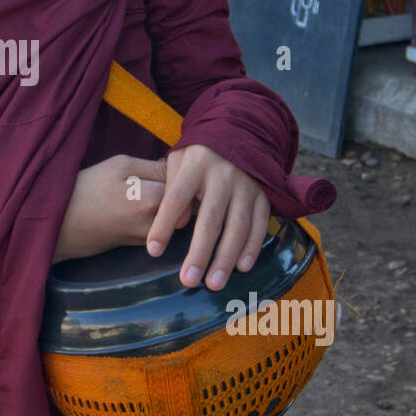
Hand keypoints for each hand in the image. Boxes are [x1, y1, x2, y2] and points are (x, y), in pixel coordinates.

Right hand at [53, 155, 183, 263]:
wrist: (60, 225)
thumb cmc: (87, 188)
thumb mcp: (120, 165)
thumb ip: (155, 167)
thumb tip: (178, 168)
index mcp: (155, 197)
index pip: (188, 183)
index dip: (187, 173)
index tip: (186, 165)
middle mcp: (158, 221)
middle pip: (186, 204)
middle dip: (185, 192)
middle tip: (179, 177)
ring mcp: (150, 236)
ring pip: (174, 218)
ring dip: (172, 206)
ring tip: (158, 190)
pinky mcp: (140, 245)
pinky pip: (160, 227)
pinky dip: (159, 216)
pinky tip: (142, 204)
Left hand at [145, 144, 269, 291]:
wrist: (239, 131)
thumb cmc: (198, 155)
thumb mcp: (178, 159)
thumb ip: (172, 186)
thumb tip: (179, 224)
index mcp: (195, 165)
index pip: (176, 198)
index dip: (164, 224)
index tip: (153, 250)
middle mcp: (223, 174)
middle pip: (210, 219)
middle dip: (199, 253)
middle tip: (188, 281)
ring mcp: (246, 185)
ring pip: (237, 226)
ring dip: (226, 257)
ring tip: (214, 283)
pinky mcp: (263, 194)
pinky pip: (259, 223)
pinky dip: (252, 246)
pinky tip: (242, 267)